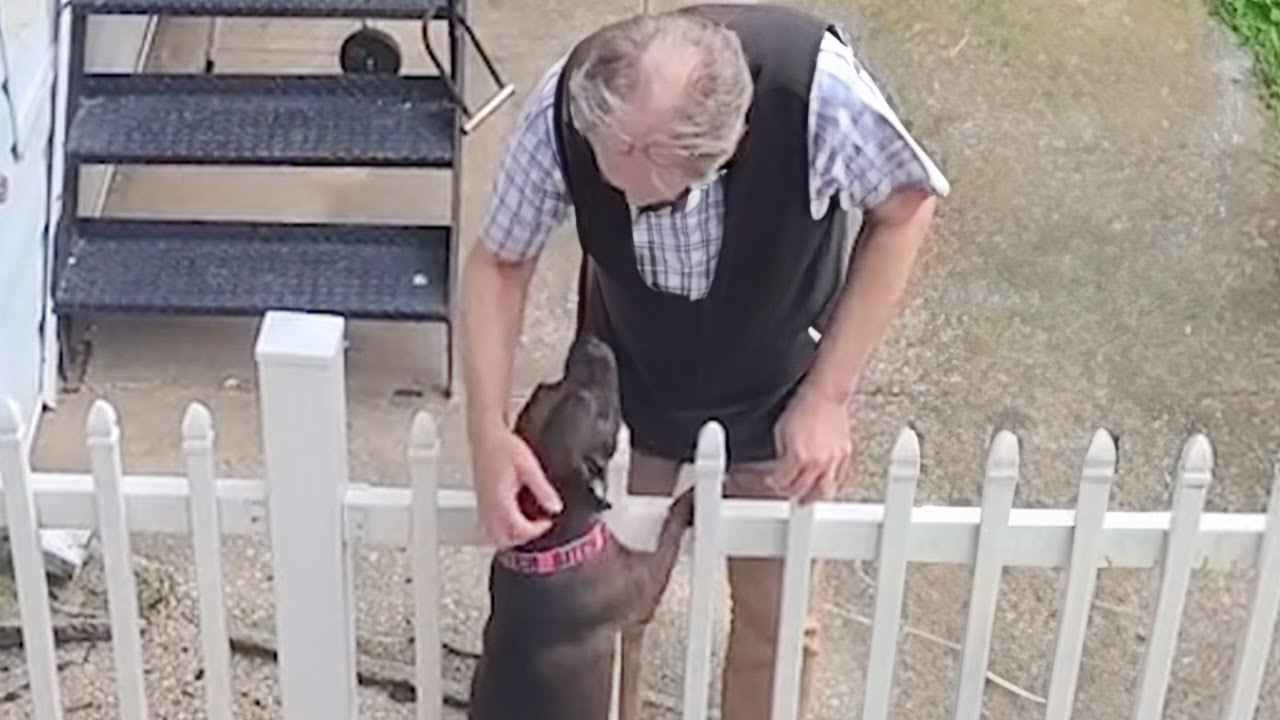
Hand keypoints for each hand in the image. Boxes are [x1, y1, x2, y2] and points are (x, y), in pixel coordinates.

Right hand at [470, 426, 562, 547]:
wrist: (486, 435)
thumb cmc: (503, 446)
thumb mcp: (529, 467)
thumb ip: (543, 489)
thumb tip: (555, 507)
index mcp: (501, 501)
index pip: (518, 530)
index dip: (537, 530)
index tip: (547, 520)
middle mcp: (489, 506)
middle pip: (503, 539)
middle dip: (522, 538)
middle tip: (536, 526)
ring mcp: (483, 505)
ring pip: (492, 536)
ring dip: (509, 537)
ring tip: (524, 525)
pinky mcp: (481, 501)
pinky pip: (486, 526)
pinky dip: (499, 530)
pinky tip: (510, 518)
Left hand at [771, 387, 852, 502]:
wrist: (825, 395)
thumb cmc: (803, 407)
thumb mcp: (781, 431)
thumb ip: (781, 454)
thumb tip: (781, 467)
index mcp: (798, 457)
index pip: (784, 482)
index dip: (775, 485)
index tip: (773, 483)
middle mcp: (817, 462)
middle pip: (803, 490)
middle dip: (793, 494)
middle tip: (789, 495)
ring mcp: (833, 460)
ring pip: (824, 490)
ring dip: (814, 497)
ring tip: (808, 499)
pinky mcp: (845, 455)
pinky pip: (839, 478)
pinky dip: (831, 485)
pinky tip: (826, 485)